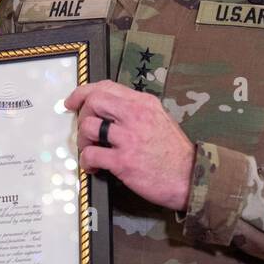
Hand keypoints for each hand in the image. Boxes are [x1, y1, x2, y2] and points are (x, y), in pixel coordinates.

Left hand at [65, 81, 194, 211]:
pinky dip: (87, 161)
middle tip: (85, 130)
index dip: (83, 92)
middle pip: (93, 101)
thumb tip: (107, 110)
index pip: (105, 86)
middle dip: (82, 115)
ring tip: (91, 149)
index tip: (73, 101)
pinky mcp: (123, 161)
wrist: (190, 176)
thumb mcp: (158, 118)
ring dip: (83, 140)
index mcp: (143, 103)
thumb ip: (134, 110)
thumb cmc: (174, 151)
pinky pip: (91, 154)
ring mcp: (128, 138)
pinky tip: (94, 166)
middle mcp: (135, 115)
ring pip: (88, 126)